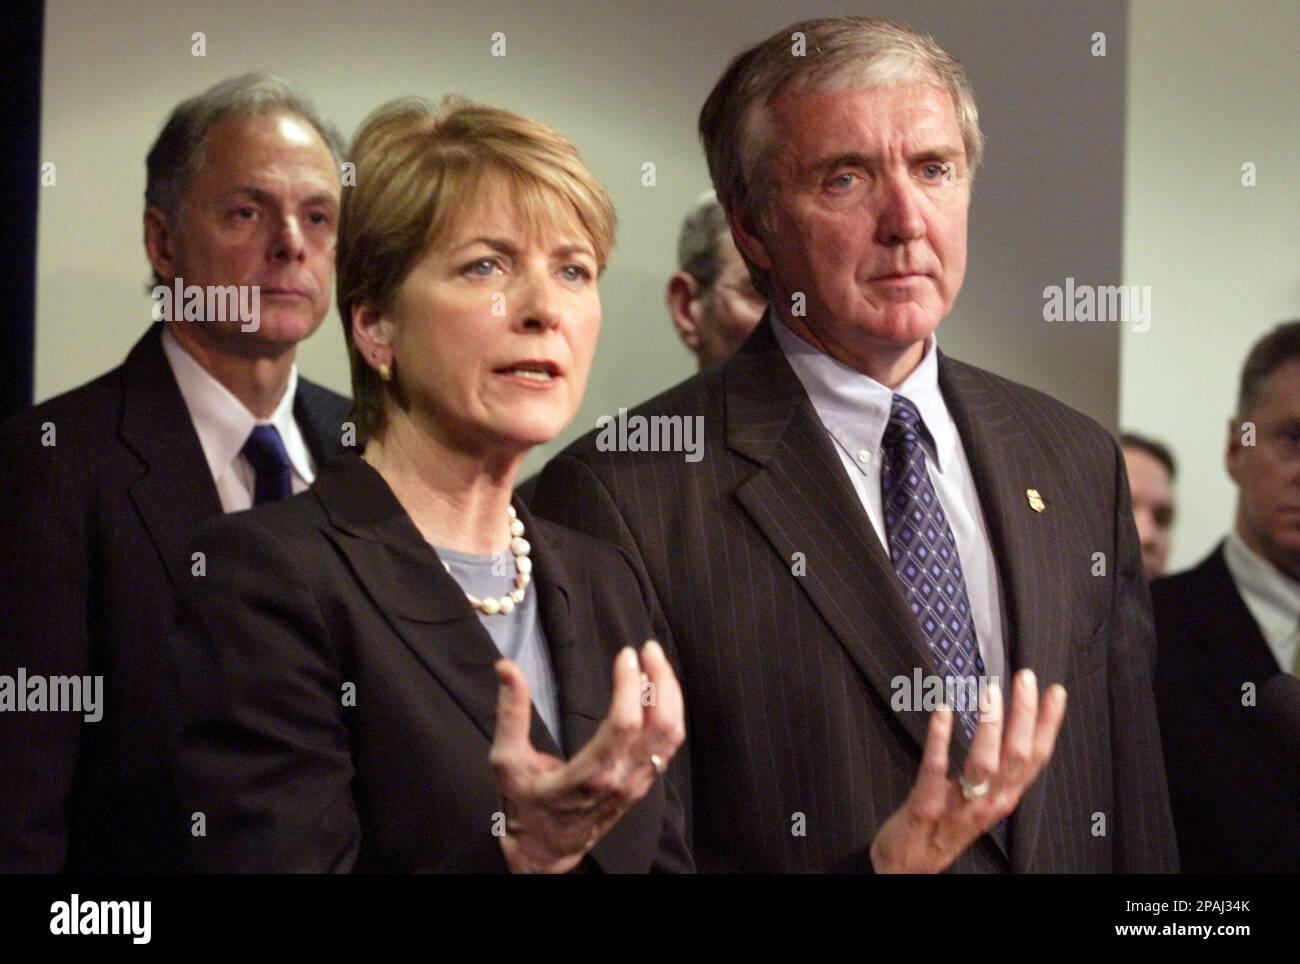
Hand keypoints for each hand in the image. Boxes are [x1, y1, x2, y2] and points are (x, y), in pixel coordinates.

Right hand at [489, 639, 683, 872]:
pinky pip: (667, 746)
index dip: (630, 685)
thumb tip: (506, 667)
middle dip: (660, 681)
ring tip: (656, 664)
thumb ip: (510, 714)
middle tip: (648, 650)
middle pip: (660, 726)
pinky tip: (659, 692)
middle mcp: (620, 780)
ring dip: (670, 695)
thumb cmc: (524, 806)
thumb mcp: (506, 761)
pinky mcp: (641, 784)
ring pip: (670, 736)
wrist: (545, 852)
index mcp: (589, 775)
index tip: (626, 655)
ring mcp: (635, 784)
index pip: (624, 724)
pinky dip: (670, 713)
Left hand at [870, 669, 1066, 872]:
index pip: (1035, 758)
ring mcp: (959, 808)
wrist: (908, 864)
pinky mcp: (926, 806)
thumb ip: (995, 771)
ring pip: (984, 765)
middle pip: (1016, 757)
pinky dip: (940, 738)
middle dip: (1024, 715)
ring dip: (989, 726)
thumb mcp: (980, 800)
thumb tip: (1008, 725)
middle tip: (1025, 678)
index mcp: (1004, 797)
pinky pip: (935, 770)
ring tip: (990, 691)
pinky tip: (942, 711)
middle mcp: (990, 804)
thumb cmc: (946, 823)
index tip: (1055, 692)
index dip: (1047, 725)